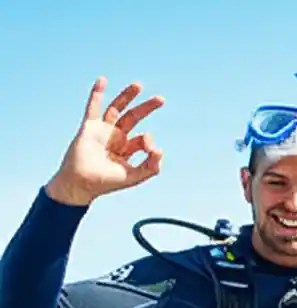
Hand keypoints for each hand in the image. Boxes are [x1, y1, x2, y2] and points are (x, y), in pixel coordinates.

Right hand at [46, 78, 165, 206]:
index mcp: (126, 149)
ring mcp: (102, 131)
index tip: (151, 150)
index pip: (143, 139)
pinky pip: (93, 107)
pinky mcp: (89, 127)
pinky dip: (97, 93)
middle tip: (161, 99)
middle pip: (133, 117)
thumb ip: (152, 167)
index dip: (150, 142)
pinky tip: (103, 80)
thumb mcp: (135, 177)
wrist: (81, 184)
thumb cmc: (106, 182)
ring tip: (139, 85)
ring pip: (116, 109)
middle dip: (147, 108)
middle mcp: (115, 137)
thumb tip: (160, 149)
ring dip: (127, 96)